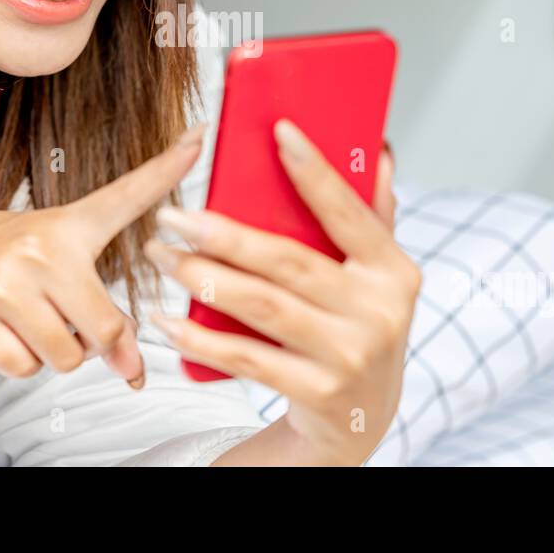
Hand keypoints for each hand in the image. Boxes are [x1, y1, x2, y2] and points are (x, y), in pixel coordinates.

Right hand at [0, 123, 208, 388]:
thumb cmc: (16, 268)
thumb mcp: (66, 270)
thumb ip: (112, 320)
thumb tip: (134, 375)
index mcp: (72, 227)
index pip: (127, 196)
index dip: (166, 168)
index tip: (199, 136)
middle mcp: (40, 246)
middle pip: (105, 330)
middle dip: (93, 343)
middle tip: (65, 318)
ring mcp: (1, 279)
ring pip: (65, 357)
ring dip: (55, 354)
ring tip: (30, 319)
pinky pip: (22, 368)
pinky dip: (20, 363)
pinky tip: (1, 329)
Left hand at [146, 120, 419, 465]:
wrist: (363, 420)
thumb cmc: (358, 328)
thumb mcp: (379, 278)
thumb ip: (376, 216)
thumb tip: (378, 151)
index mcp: (393, 271)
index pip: (349, 213)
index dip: (315, 172)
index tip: (279, 131)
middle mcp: (378, 313)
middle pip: (288, 261)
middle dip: (222, 234)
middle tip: (172, 214)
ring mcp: (349, 356)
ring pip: (261, 306)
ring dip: (201, 277)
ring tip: (160, 255)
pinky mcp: (318, 393)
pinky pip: (246, 358)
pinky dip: (199, 339)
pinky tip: (165, 319)